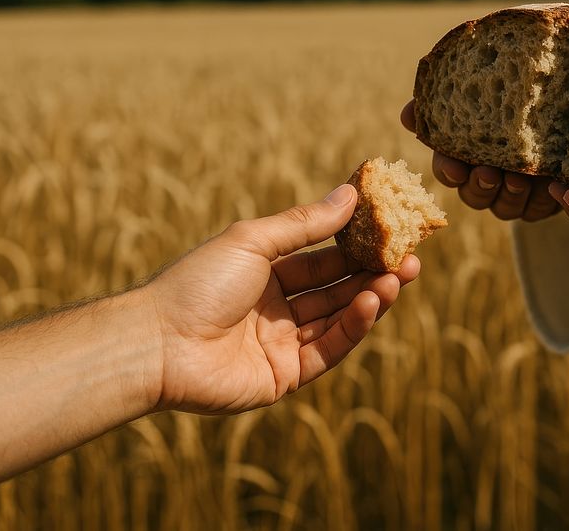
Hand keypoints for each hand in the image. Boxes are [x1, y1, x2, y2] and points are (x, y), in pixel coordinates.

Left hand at [144, 184, 419, 413]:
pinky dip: (353, 327)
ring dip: (372, 297)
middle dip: (375, 273)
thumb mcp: (254, 241)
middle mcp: (278, 309)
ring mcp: (282, 344)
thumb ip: (305, 223)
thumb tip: (349, 192)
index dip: (357, 247)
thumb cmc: (197, 284)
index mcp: (267, 275)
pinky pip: (328, 349)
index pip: (324, 259)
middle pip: (337, 289)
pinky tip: (373, 302)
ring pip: (339, 318)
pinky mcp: (286, 377)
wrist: (157, 344)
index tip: (391, 231)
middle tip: (411, 257)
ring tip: (400, 277)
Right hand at [400, 101, 559, 220]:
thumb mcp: (480, 85)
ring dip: (510, 196)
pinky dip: (542, 199)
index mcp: (465, 155)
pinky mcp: (542, 201)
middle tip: (490, 172)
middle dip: (480, 186)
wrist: (559, 94)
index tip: (455, 165)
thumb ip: (443, 100)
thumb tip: (406, 116)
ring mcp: (513, 193)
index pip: (448, 170)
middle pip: (474, 195)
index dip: (449, 171)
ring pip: (504, 207)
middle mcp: (485, 178)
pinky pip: (537, 209)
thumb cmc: (512, 90)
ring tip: (519, 178)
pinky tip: (549, 182)